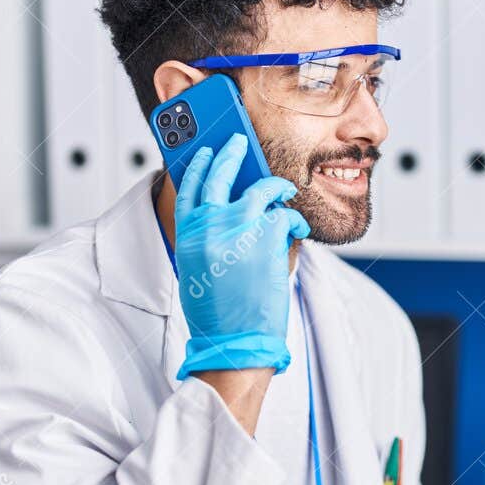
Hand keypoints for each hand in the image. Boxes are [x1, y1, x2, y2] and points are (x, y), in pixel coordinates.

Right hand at [173, 134, 309, 379]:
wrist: (233, 342)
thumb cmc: (217, 315)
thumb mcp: (197, 271)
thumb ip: (207, 239)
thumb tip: (229, 214)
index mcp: (187, 235)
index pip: (188, 187)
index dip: (198, 166)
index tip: (205, 151)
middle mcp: (208, 225)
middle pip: (220, 175)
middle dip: (232, 153)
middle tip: (240, 142)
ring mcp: (237, 228)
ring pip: (260, 189)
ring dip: (275, 186)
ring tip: (283, 188)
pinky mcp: (266, 237)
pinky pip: (284, 215)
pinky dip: (293, 219)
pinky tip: (296, 228)